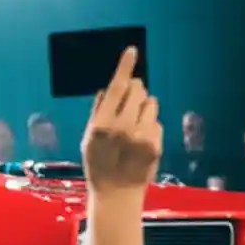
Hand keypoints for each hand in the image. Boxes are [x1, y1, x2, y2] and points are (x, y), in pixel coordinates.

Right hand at [80, 47, 161, 193]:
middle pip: (138, 90)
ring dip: (143, 108)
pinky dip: (150, 126)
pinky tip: (141, 141)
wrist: (116, 193)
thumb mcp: (88, 138)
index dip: (125, 67)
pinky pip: (156, 121)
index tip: (132, 51)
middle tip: (129, 103)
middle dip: (134, 90)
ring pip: (151, 103)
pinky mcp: (156, 143)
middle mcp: (123, 127)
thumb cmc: (98, 164)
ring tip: (134, 127)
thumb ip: (98, 112)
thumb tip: (108, 89)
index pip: (117, 87)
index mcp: (102, 124)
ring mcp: (142, 136)